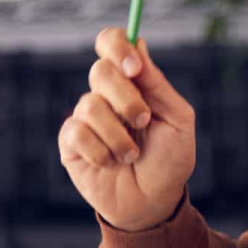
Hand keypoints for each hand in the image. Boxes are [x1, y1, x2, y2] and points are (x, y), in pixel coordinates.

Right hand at [59, 28, 197, 231]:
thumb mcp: (177, 120)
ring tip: (132, 156)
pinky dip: (100, 151)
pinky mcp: (70, 143)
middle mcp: (106, 95)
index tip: (134, 68)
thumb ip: (157, 84)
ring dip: (118, 135)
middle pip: (100, 71)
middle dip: (126, 99)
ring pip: (90, 106)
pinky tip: (110, 164)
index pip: (112, 44)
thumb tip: (139, 43)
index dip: (118, 47)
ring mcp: (86, 118)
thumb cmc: (169, 161)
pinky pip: (77, 133)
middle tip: (143, 120)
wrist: (154, 204)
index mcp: (132, 82)